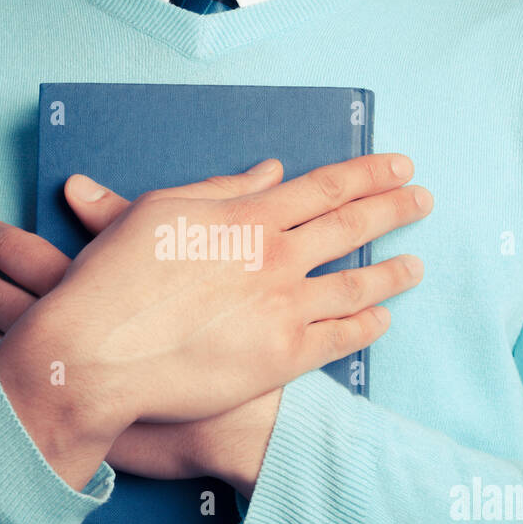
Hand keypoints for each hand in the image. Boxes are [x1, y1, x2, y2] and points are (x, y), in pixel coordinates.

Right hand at [0, 155, 430, 486]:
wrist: (98, 350)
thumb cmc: (117, 277)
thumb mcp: (161, 212)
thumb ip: (222, 190)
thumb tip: (270, 172)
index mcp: (250, 216)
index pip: (327, 186)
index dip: (370, 173)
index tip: (400, 165)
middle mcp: (277, 257)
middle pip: (354, 225)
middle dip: (396, 208)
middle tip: (424, 199)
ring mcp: (285, 309)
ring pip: (358, 284)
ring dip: (394, 272)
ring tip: (417, 265)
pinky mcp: (283, 358)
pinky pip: (340, 338)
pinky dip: (367, 327)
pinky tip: (382, 321)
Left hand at [0, 182, 281, 492]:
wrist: (240, 417)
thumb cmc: (220, 336)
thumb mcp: (187, 260)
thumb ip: (138, 217)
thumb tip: (91, 180)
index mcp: (86, 286)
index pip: (18, 251)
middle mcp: (64, 327)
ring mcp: (61, 374)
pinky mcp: (64, 414)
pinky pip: (1, 393)